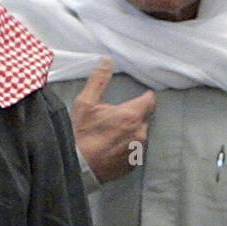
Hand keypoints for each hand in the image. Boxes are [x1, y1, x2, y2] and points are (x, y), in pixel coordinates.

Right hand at [70, 58, 155, 183]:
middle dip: (133, 116)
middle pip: (143, 118)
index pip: (149, 100)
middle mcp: (140, 132)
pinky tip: (111, 147)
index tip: (138, 97)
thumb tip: (107, 59)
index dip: (144, 97)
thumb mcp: (85, 103)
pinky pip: (134, 150)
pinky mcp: (133, 164)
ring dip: (130, 132)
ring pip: (139, 135)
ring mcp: (138, 150)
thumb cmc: (80, 133)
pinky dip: (126, 147)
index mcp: (131, 115)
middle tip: (114, 118)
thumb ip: (99, 80)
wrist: (77, 166)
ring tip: (111, 134)